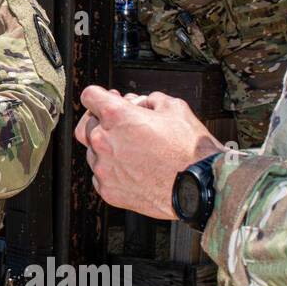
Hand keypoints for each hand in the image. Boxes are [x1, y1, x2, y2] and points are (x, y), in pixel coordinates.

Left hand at [74, 85, 224, 219]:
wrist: (200, 187)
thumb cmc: (189, 150)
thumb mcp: (175, 108)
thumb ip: (150, 100)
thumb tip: (140, 103)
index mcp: (117, 116)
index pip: (89, 96)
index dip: (100, 96)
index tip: (107, 100)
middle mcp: (103, 141)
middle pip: (85, 124)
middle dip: (100, 121)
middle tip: (120, 125)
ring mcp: (103, 168)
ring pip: (93, 151)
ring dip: (107, 147)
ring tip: (134, 151)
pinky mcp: (107, 190)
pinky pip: (100, 175)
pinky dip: (112, 170)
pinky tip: (133, 169)